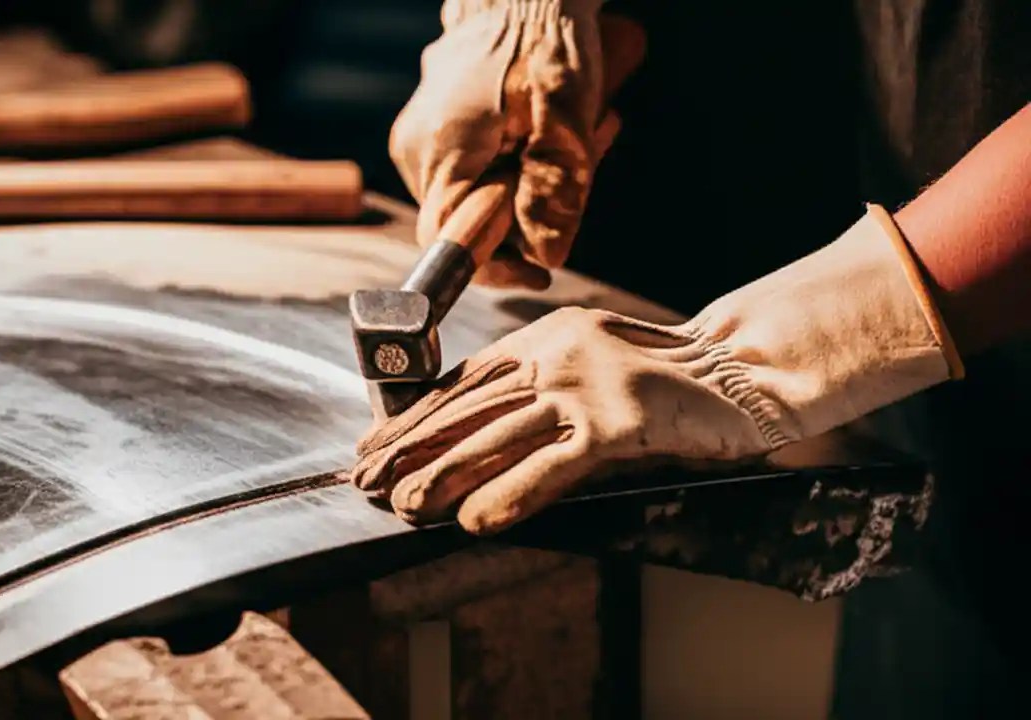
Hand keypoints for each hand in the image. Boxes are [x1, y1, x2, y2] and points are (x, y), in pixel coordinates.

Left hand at [351, 206, 962, 533]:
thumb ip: (534, 391)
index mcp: (544, 337)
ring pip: (498, 434)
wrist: (744, 372)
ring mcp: (588, 382)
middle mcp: (556, 351)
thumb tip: (468, 438)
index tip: (374, 448)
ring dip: (445, 474)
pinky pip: (553, 465)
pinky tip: (476, 519)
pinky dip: (510, 494)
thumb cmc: (664, 381)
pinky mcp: (620, 421)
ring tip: (406, 506)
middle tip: (367, 482)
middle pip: (467, 406)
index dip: (414, 418)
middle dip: (410, 449)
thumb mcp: (587, 370)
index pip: (462, 381)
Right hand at [390, 1, 645, 289]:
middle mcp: (416, 150)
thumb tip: (547, 254)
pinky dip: (516, 162)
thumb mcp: (566, 108)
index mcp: (440, 150)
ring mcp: (421, 139)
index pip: (449, 242)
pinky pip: (475, 168)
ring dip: (529, 184)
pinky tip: (546, 131)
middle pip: (468, 221)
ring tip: (578, 134)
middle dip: (528, 212)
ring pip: (476, 195)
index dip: (496, 269)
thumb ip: (554, 185)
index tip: (540, 270)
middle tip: (583, 171)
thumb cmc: (543, 32)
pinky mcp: (434, 128)